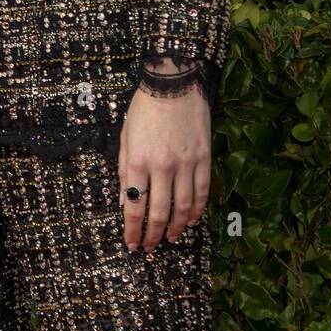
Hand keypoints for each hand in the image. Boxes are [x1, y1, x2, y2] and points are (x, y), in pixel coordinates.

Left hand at [117, 64, 210, 252]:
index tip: (131, 244)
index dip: (132, 230)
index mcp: (138, 160)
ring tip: (170, 238)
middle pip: (159, 211)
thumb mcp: (126, 136)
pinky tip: (191, 220)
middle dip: (153, 235)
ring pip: (183, 207)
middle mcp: (162, 166)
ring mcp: (186, 163)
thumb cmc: (144, 108)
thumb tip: (126, 201)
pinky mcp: (204, 158)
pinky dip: (197, 210)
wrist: (174, 82)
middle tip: (150, 247)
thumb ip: (126, 169)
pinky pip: (202, 191)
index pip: (134, 206)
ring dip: (176, 227)